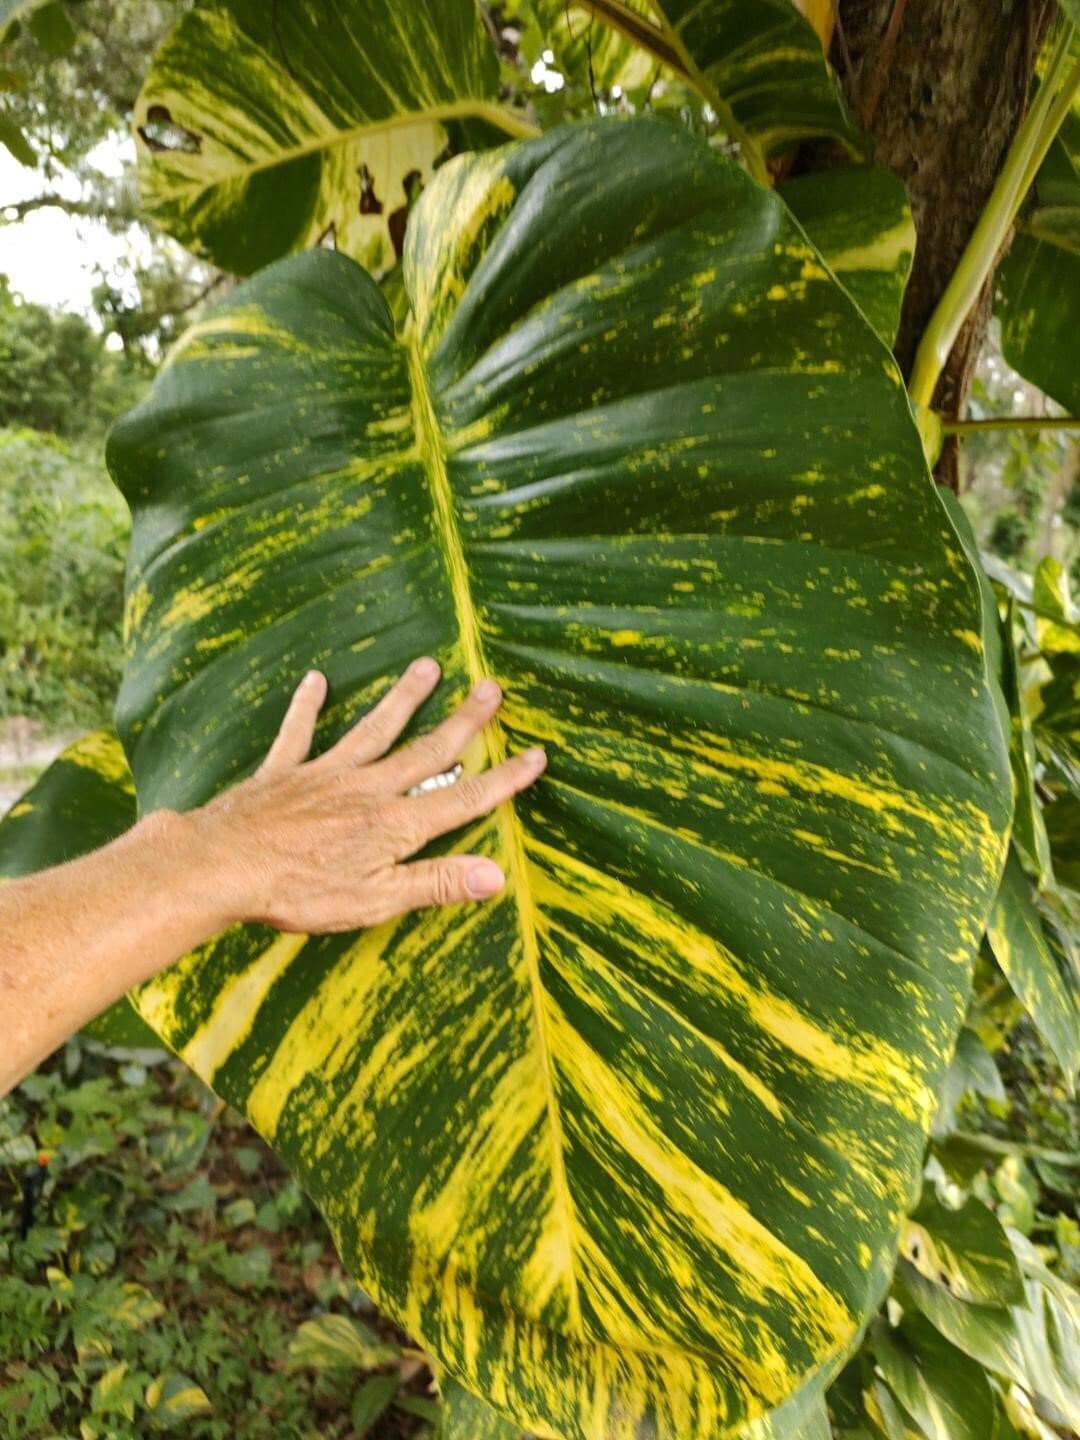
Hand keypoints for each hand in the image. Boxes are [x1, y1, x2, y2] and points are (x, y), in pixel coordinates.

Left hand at [187, 658, 545, 933]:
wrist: (221, 867)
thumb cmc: (297, 893)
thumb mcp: (376, 900)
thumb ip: (436, 883)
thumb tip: (497, 875)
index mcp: (394, 824)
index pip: (462, 798)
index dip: (503, 779)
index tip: (536, 754)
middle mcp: (366, 789)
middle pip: (425, 750)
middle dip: (463, 721)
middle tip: (492, 688)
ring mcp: (324, 776)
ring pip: (373, 729)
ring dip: (402, 699)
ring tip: (427, 666)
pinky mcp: (283, 773)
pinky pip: (299, 733)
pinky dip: (307, 706)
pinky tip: (315, 679)